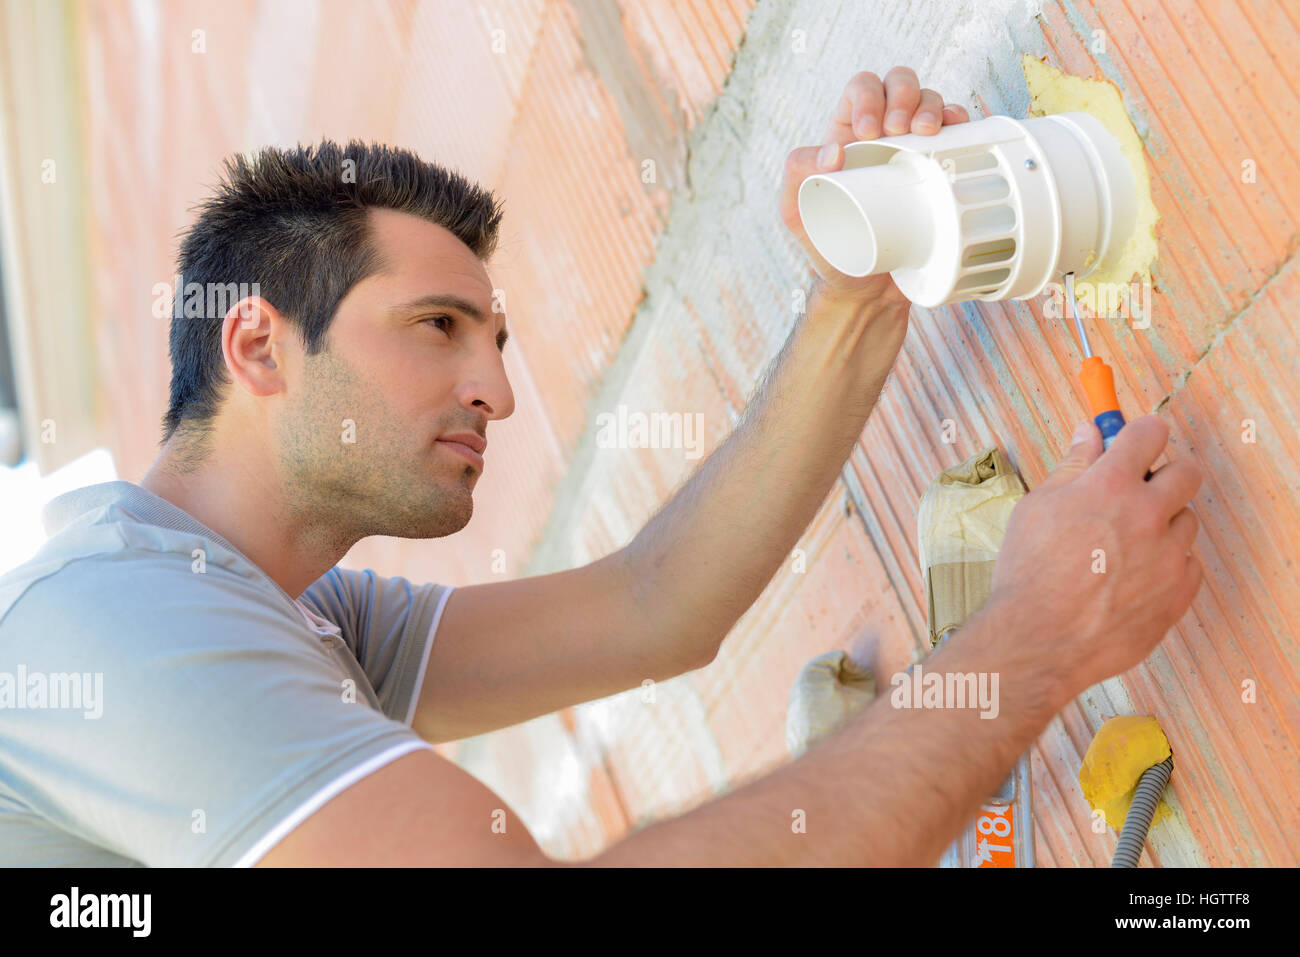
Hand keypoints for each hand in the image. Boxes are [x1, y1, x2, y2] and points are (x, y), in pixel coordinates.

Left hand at [778, 67, 970, 308]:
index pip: (861, 89)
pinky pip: (959, 133)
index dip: (868, 97)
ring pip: (931, 101)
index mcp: (847, 133)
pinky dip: (961, 124)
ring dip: (932, 107)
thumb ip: (796, 176)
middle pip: (899, 84)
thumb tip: (834, 150)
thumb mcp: (794, 213)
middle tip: (898, 130)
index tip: (868, 133)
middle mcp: (884, 134)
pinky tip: (956, 131)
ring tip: (924, 134)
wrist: (866, 291)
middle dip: (903, 95)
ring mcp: (916, 150)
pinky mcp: (943, 169)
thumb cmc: (826, 248)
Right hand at [989, 415, 1202, 699]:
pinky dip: (1167, 565)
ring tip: (1125, 547)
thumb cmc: (1029, 571)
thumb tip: (1089, 434)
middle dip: (1165, 475)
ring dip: (1164, 524)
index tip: (1133, 443)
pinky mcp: (1179, 593)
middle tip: (1137, 493)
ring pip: (1188, 521)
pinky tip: (1132, 577)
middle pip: (1187, 473)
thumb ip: (1071, 466)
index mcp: (1111, 486)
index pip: (1149, 433)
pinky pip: (1188, 565)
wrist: (1038, 638)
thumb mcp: (1038, 507)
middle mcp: (1148, 515)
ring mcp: (1169, 556)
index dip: (1140, 434)